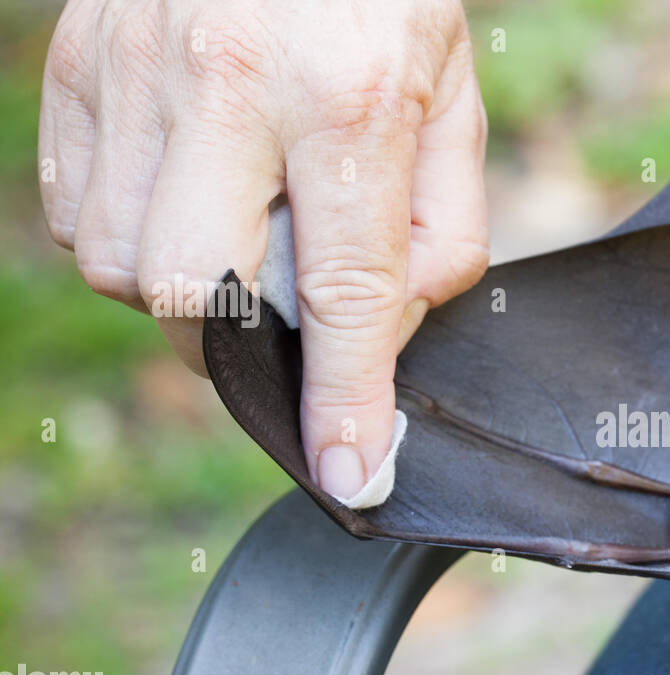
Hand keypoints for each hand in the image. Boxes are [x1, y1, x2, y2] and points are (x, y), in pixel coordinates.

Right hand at [38, 0, 488, 498]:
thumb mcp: (450, 99)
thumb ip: (439, 228)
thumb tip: (391, 335)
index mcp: (345, 99)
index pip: (344, 292)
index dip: (347, 401)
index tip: (349, 475)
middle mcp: (228, 84)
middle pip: (194, 292)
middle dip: (235, 344)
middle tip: (272, 322)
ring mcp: (135, 68)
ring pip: (120, 262)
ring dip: (182, 288)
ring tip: (232, 232)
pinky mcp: (76, 61)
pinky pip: (76, 210)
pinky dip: (127, 235)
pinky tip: (182, 192)